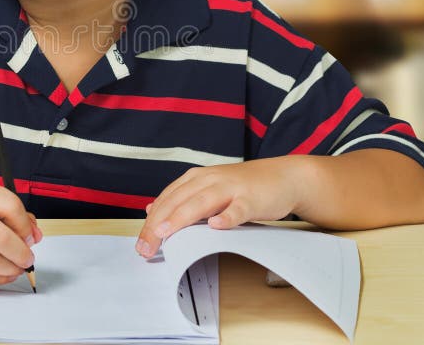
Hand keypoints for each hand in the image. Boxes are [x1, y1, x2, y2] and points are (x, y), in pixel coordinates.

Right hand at [0, 181, 42, 284]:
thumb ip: (10, 214)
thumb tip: (35, 235)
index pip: (10, 205)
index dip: (25, 225)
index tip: (30, 236)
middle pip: (1, 237)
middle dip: (21, 252)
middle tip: (28, 259)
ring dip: (10, 268)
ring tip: (17, 268)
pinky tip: (3, 275)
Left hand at [136, 157, 303, 257]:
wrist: (282, 177)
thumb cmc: (242, 187)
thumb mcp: (207, 189)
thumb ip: (182, 199)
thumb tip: (153, 211)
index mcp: (195, 178)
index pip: (167, 200)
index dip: (151, 222)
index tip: (141, 244)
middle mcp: (209, 180)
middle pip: (178, 202)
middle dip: (159, 225)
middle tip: (146, 247)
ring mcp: (230, 188)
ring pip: (201, 202)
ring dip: (181, 218)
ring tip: (166, 232)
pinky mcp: (251, 199)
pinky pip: (238, 209)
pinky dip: (227, 217)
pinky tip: (217, 226)